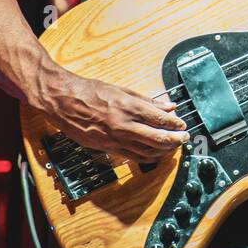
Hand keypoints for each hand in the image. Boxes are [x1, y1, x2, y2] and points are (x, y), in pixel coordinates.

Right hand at [32, 68, 189, 164]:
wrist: (63, 101)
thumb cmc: (91, 92)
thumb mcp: (123, 90)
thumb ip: (148, 101)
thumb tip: (169, 106)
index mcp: (129, 107)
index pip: (161, 120)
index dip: (176, 124)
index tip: (183, 125)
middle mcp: (124, 125)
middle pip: (158, 138)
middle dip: (176, 140)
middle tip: (184, 138)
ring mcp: (115, 139)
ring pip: (147, 151)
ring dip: (164, 151)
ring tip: (173, 146)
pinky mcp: (107, 148)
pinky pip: (133, 157)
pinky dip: (148, 157)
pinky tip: (155, 154)